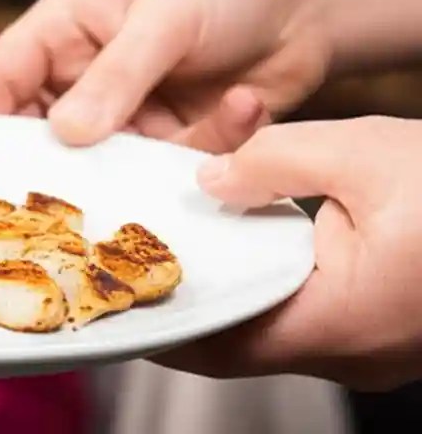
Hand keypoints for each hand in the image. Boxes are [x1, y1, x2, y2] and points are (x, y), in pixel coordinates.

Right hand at [0, 0, 328, 151]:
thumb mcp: (166, 17)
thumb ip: (117, 76)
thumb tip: (65, 135)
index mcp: (67, 28)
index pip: (3, 75)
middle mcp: (88, 74)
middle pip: (43, 131)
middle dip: (47, 164)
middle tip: (45, 204)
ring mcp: (131, 112)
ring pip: (104, 163)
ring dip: (130, 168)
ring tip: (165, 153)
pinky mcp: (174, 141)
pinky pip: (164, 168)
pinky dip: (198, 150)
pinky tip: (241, 103)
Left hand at [157, 116, 421, 389]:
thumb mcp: (363, 155)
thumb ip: (271, 163)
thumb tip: (211, 180)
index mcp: (339, 326)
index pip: (220, 346)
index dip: (163, 323)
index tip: (118, 294)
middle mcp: (356, 353)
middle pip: (245, 335)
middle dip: (194, 293)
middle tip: (139, 257)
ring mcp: (377, 345)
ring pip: (282, 322)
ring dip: (239, 282)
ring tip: (187, 242)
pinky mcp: (391, 325)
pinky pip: (317, 310)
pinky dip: (280, 278)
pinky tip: (256, 237)